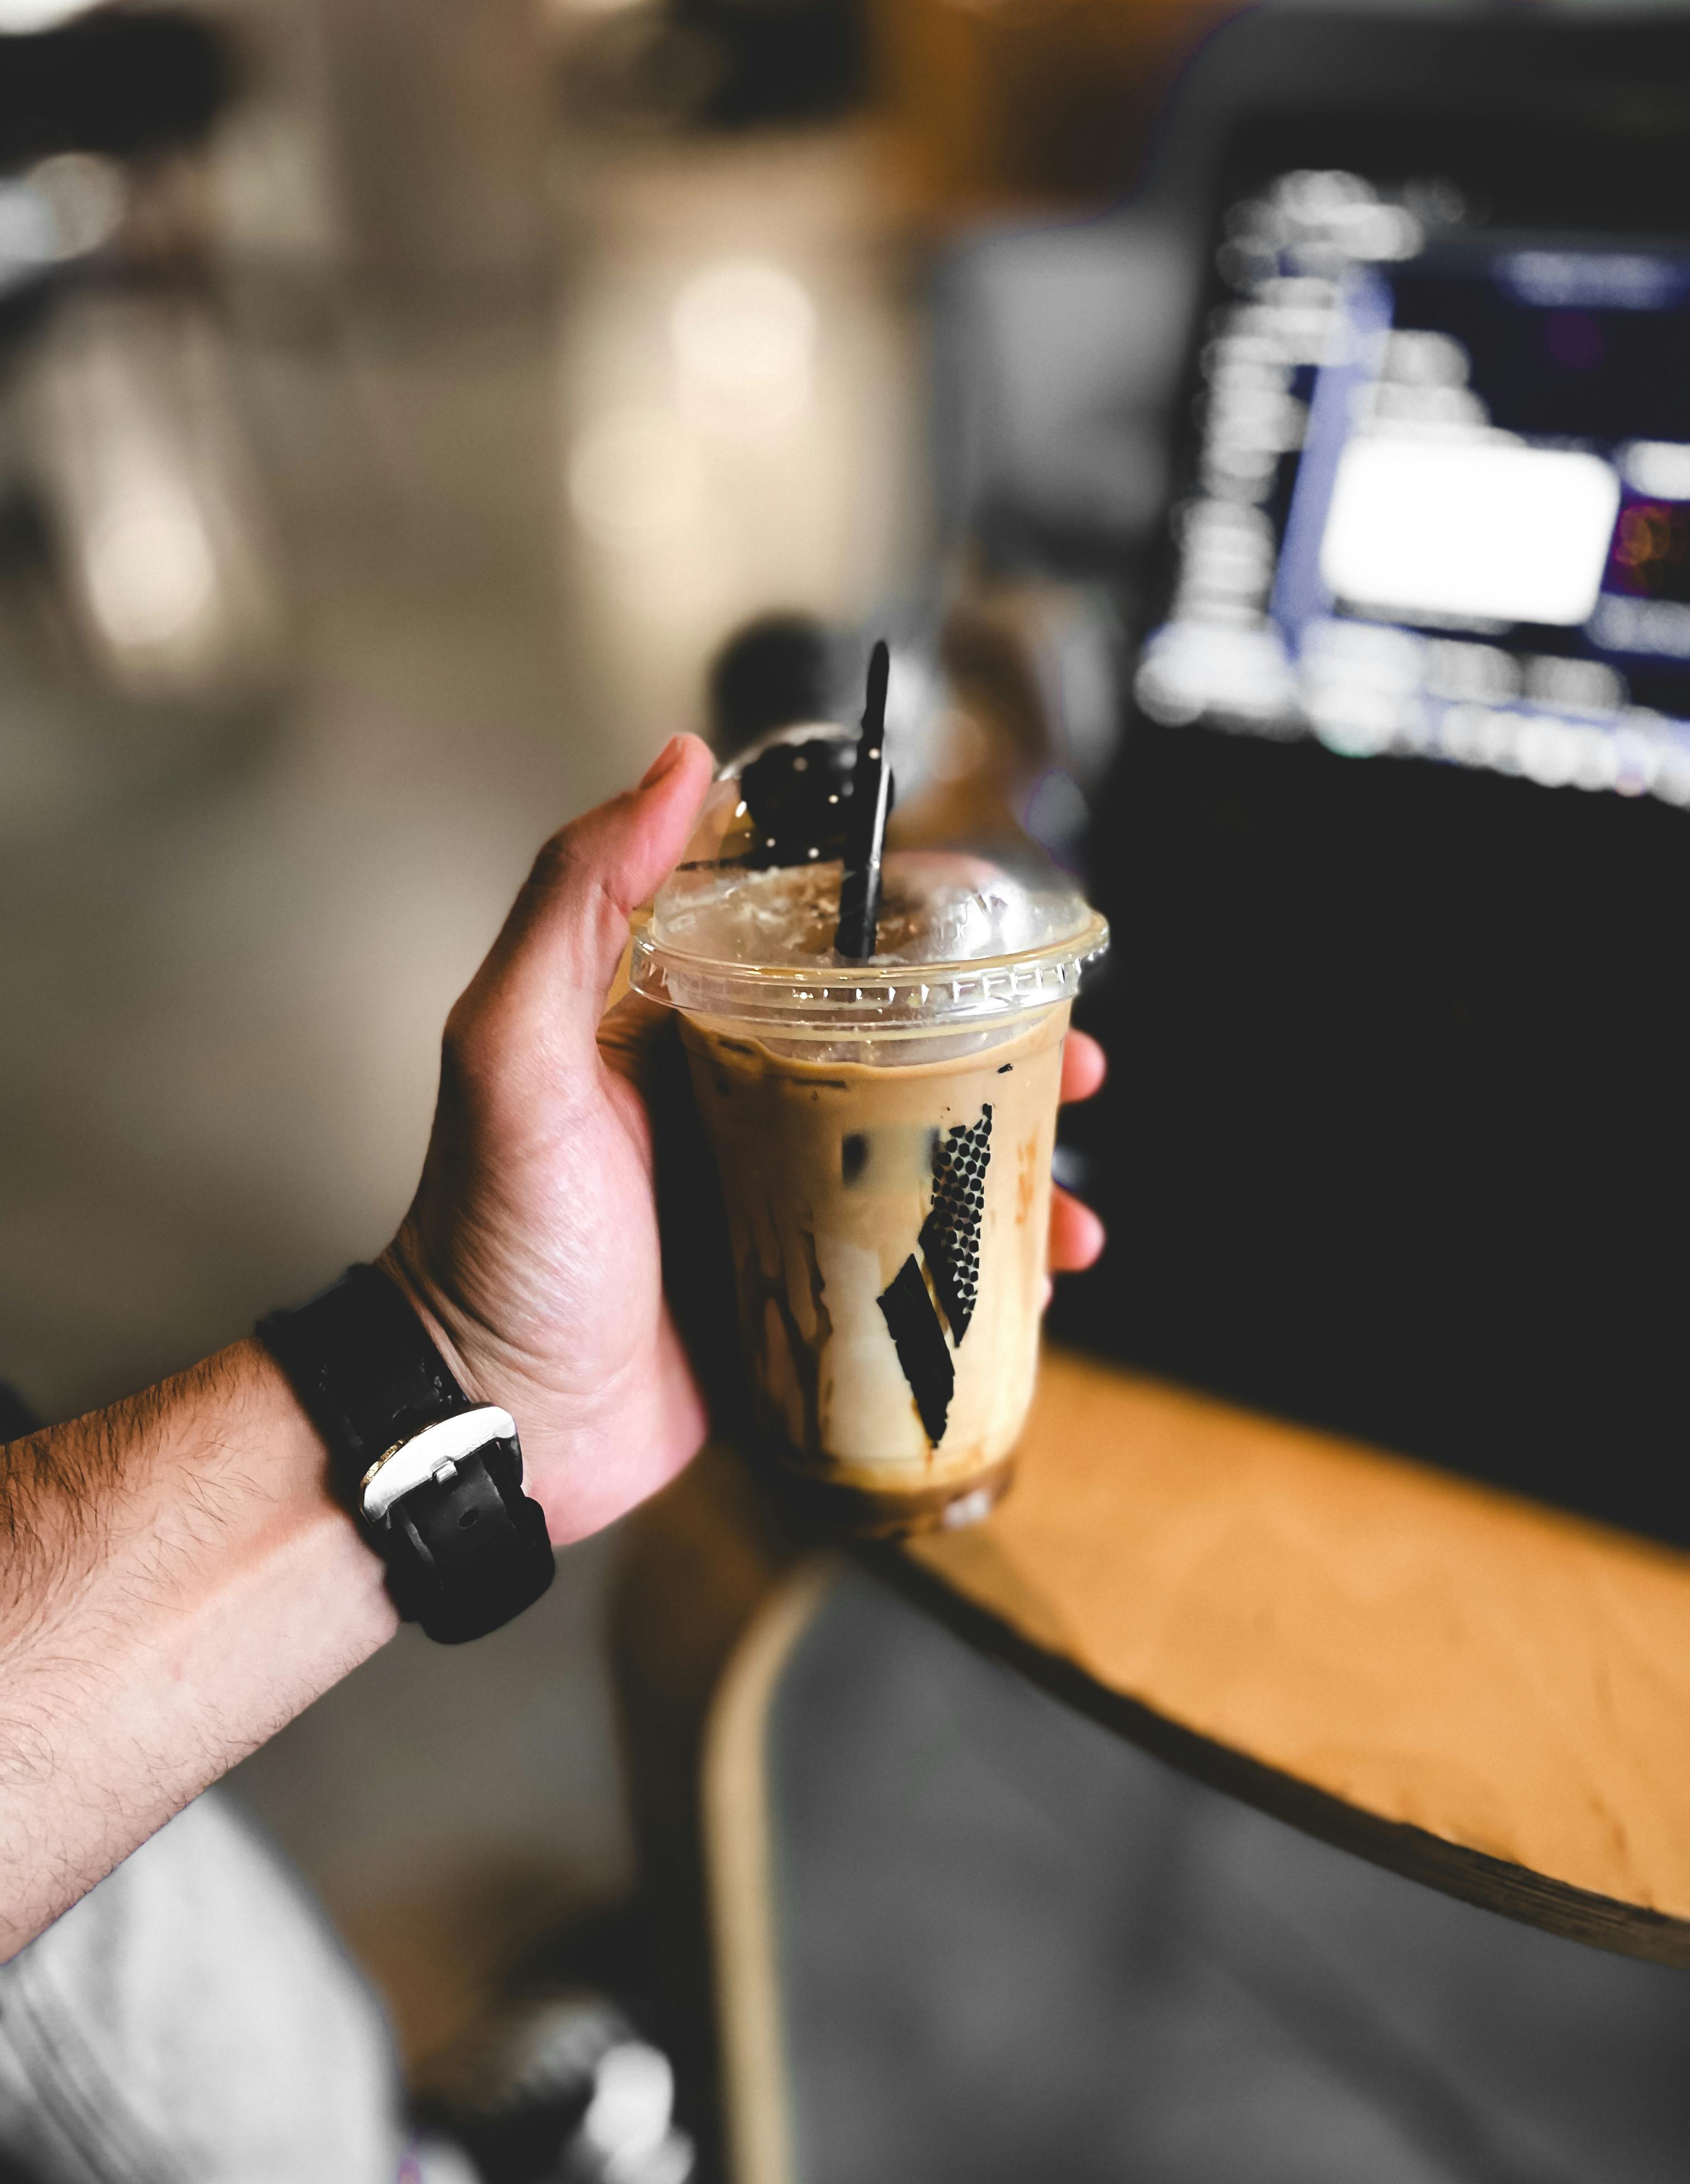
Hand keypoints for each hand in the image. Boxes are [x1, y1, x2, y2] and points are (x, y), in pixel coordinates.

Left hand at [386, 736, 1108, 1544]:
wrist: (493, 1420)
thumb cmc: (490, 1236)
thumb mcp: (513, 1049)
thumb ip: (576, 902)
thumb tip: (675, 763)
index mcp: (678, 1028)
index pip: (815, 943)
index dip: (917, 926)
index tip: (996, 922)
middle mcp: (735, 1104)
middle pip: (896, 1051)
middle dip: (1000, 1052)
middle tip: (1077, 1066)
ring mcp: (775, 1204)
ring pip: (922, 1160)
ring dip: (1011, 1167)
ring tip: (1072, 1199)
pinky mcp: (800, 1294)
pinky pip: (909, 1266)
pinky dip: (979, 1271)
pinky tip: (1035, 1283)